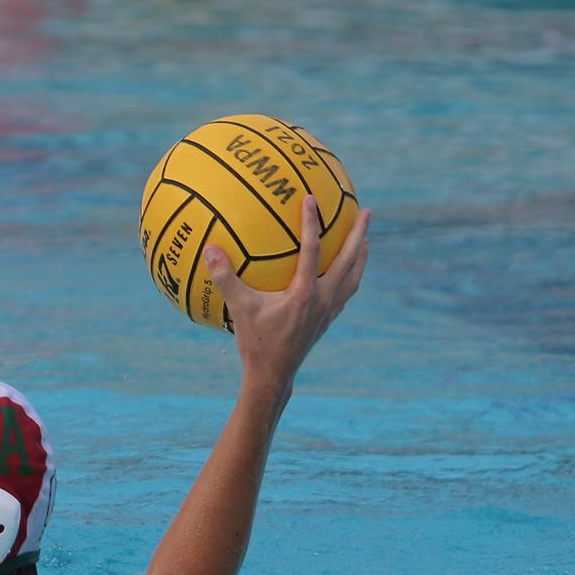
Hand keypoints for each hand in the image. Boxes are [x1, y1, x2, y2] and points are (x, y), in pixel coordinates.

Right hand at [203, 196, 369, 391]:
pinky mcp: (327, 320)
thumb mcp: (239, 308)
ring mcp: (328, 310)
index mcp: (304, 293)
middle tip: (365, 212)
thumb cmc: (256, 342)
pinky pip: (346, 292)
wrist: (273, 375)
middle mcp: (323, 299)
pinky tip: (347, 272)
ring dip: (361, 256)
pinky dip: (351, 276)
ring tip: (365, 240)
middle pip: (349, 260)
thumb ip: (225, 278)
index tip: (311, 199)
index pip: (312, 250)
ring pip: (353, 277)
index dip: (311, 223)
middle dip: (359, 234)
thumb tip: (208, 250)